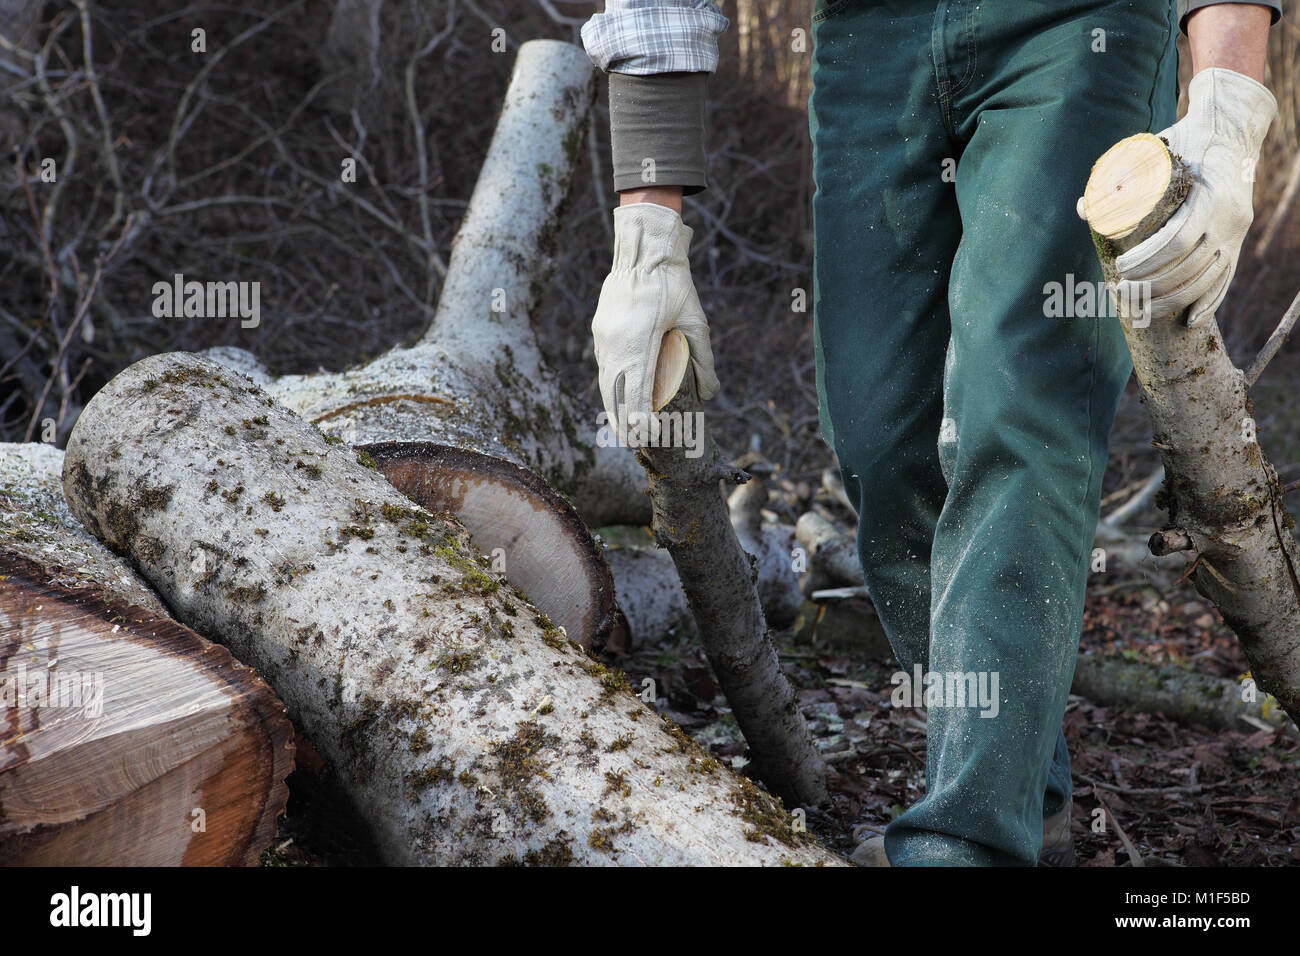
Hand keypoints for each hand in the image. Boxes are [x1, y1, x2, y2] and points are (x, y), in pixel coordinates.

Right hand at [591, 202, 719, 443]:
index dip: (640, 418)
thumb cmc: (673, 282)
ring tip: (623, 427)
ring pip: (605, 380)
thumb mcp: (695, 319)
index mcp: (639, 341)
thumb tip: (709, 395)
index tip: (647, 436)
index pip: (635, 391)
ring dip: (613, 404)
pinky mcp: (601, 329)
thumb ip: (703, 358)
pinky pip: (603, 364)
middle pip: (614, 392)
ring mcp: (604, 336)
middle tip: (633, 442)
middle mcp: (615, 342)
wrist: (643, 248)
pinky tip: (616, 395)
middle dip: (622, 420)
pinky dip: (609, 384)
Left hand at [1104, 68, 1275, 325]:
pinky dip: (1209, 303)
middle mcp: (1229, 218)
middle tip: (1120, 291)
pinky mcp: (1238, 241)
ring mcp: (1236, 232)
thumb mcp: (1152, 150)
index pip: (1177, 240)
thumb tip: (1083, 209)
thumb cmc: (1182, 140)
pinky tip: (1188, 320)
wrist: (1231, 130)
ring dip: (1171, 300)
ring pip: (1207, 279)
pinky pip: (1227, 279)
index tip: (1120, 268)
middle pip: (1190, 266)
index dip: (1148, 261)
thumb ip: (1117, 175)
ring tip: (1138, 307)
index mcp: (1209, 196)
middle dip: (1153, 286)